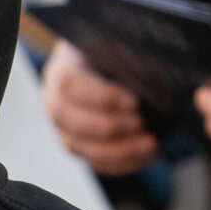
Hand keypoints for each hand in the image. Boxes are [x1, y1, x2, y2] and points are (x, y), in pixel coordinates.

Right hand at [42, 41, 160, 177]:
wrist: (117, 68)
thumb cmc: (123, 53)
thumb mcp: (126, 46)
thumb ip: (133, 57)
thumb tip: (157, 77)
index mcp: (63, 65)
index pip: (69, 83)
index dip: (100, 96)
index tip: (134, 102)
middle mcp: (54, 97)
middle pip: (65, 118)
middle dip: (107, 126)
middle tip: (141, 124)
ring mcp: (62, 125)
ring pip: (76, 145)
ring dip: (116, 150)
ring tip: (150, 145)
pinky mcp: (78, 145)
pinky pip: (92, 162)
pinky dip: (122, 163)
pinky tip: (147, 156)